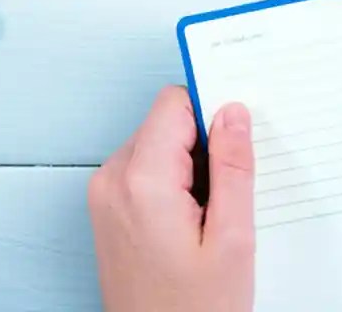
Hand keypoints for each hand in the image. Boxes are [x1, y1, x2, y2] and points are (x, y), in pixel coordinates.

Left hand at [88, 86, 254, 311]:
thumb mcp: (232, 239)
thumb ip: (233, 167)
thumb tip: (233, 113)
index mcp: (141, 181)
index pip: (174, 103)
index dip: (212, 113)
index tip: (237, 140)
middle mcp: (112, 181)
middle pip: (165, 123)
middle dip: (203, 146)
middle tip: (228, 194)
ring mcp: (104, 196)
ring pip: (156, 146)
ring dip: (189, 168)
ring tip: (209, 218)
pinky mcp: (107, 211)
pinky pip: (144, 172)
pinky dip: (172, 185)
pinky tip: (192, 224)